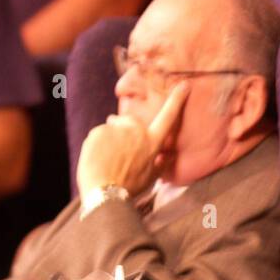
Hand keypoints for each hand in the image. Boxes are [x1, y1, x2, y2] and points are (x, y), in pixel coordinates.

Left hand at [76, 82, 189, 196]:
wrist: (105, 193)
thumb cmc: (129, 188)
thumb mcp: (151, 179)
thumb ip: (161, 164)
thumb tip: (169, 156)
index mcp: (152, 142)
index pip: (168, 117)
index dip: (177, 100)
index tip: (184, 85)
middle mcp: (137, 131)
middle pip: (129, 122)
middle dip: (123, 130)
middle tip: (117, 153)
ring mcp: (118, 129)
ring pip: (111, 129)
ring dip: (108, 140)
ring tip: (106, 161)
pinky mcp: (100, 130)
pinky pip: (97, 135)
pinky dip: (95, 145)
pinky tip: (97, 159)